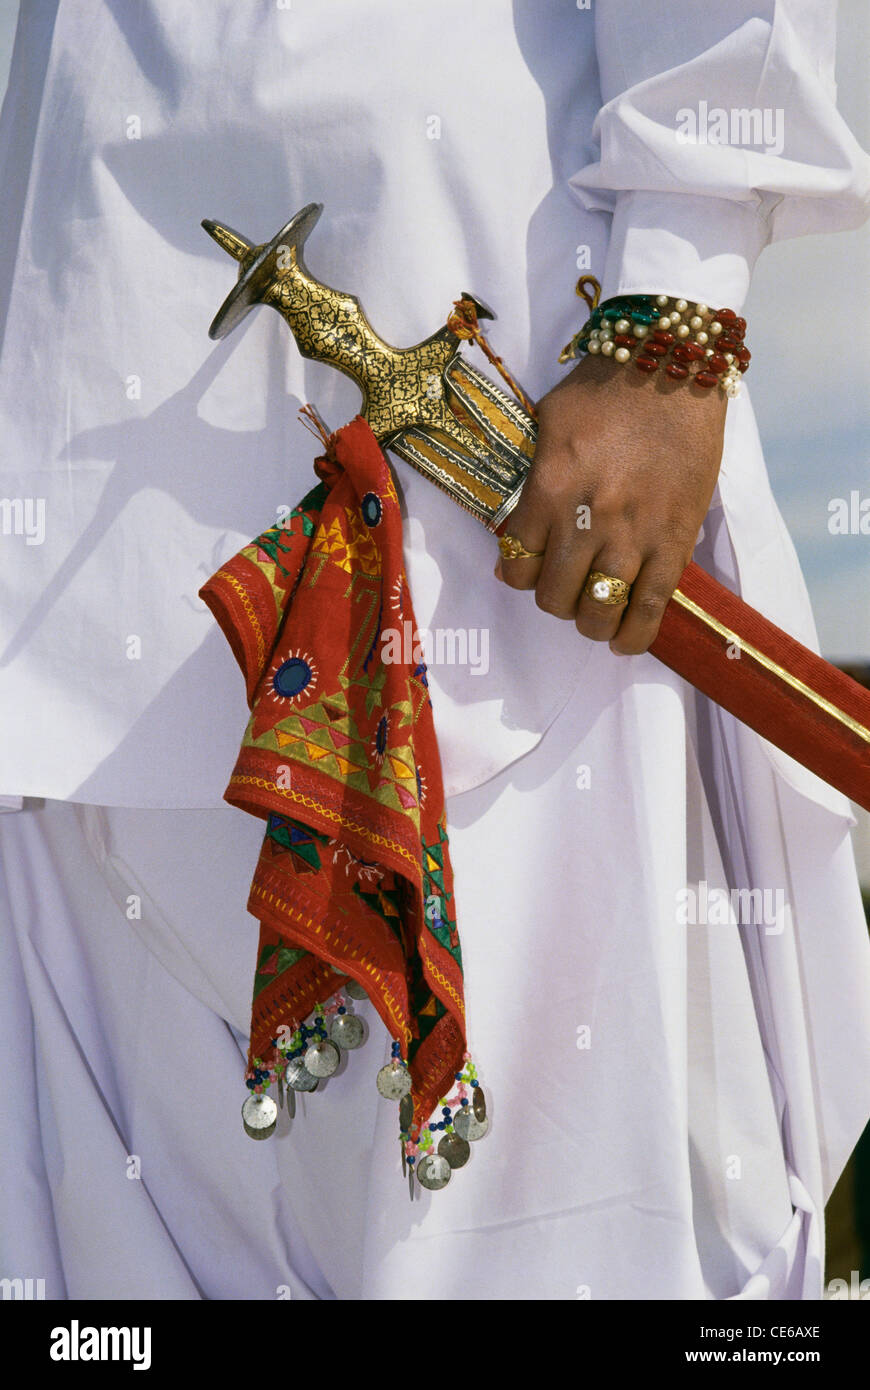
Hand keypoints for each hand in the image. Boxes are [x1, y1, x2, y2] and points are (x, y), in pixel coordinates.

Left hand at [496, 353, 726, 653]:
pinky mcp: (675, 542)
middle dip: (555, 598)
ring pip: (598, 612)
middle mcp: (586, 519)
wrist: (673, 368)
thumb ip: (527, 483)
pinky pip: (651, 609)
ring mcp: (633, 535)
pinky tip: (624, 640)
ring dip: (590, 620)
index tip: (529, 567)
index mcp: (548, 489)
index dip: (518, 573)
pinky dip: (634, 635)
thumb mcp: (546, 426)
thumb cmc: (604, 390)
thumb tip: (512, 540)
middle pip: (553, 597)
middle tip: (566, 584)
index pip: (516, 564)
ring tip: (595, 610)